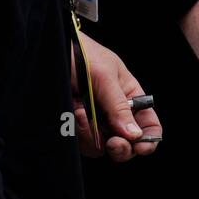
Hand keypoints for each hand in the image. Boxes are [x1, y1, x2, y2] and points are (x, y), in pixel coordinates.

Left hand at [72, 32, 161, 161]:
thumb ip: (119, 107)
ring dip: (93, 135)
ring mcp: (94, 120)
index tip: (141, 147)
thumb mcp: (105, 76)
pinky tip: (74, 113)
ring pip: (101, 147)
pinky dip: (78, 131)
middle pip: (127, 144)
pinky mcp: (75, 125)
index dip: (149, 139)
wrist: (49, 50)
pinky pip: (82, 141)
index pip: (149, 125)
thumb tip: (135, 135)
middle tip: (114, 143)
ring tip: (82, 113)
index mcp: (130, 98)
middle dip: (122, 148)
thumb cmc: (81, 53)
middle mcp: (114, 113)